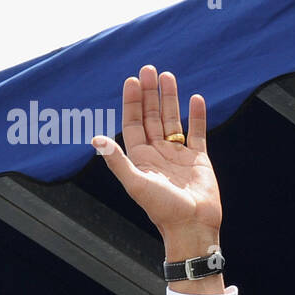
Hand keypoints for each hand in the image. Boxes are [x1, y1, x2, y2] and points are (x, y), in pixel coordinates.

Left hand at [93, 66, 222, 268]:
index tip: (132, 80)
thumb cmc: (162, 208)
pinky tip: (195, 98)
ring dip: (170, 99)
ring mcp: (178, 156)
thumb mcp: (136, 183)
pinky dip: (197, 116)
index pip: (134, 125)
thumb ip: (117, 161)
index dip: (132, 103)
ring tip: (168, 75)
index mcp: (141, 160)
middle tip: (148, 68)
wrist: (192, 225)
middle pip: (152, 118)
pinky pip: (197, 133)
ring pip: (173, 121)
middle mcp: (158, 156)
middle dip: (149, 94)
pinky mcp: (198, 159)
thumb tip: (95, 139)